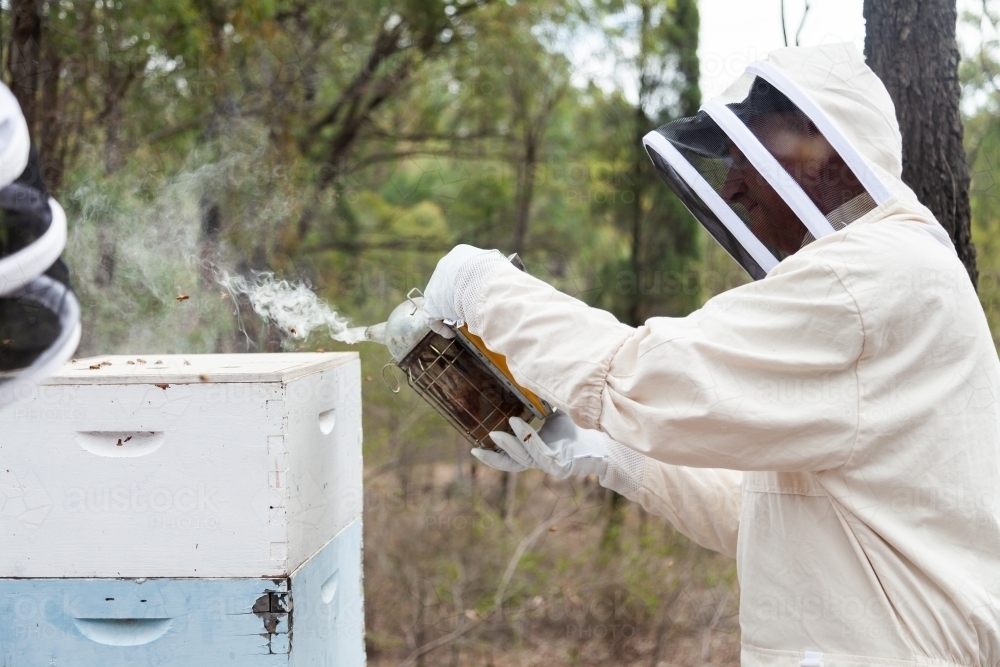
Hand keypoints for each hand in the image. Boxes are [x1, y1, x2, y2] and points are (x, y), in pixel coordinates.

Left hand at [423, 244, 501, 337]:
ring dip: (448, 310)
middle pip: (448, 283)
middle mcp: (444, 265)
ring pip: (439, 299)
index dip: (468, 282)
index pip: (461, 269)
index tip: (475, 292)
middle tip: (467, 307)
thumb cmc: (495, 273)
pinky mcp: (431, 303)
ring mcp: (435, 284)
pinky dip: (441, 326)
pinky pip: (433, 316)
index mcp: (460, 253)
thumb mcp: (498, 265)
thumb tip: (504, 277)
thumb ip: (495, 270)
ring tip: (460, 321)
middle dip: (456, 296)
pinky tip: (450, 333)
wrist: (483, 282)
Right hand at [473, 411, 610, 477]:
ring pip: (522, 458)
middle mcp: (540, 460)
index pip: (511, 455)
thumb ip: (539, 405)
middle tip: (476, 449)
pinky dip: (526, 437)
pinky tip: (516, 423)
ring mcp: (549, 464)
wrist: (604, 440)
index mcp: (535, 451)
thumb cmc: (579, 428)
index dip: (493, 453)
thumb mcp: (554, 414)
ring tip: (495, 432)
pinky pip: (538, 451)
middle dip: (494, 458)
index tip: (475, 446)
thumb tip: (524, 380)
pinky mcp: (559, 466)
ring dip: (508, 444)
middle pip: (511, 463)